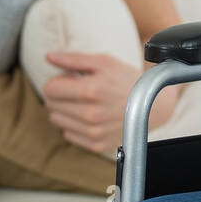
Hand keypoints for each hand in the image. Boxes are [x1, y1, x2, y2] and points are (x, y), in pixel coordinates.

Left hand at [41, 52, 177, 155]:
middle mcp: (90, 115)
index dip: (57, 81)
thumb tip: (48, 56)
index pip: (49, 89)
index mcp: (91, 90)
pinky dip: (75, 125)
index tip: (71, 79)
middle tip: (79, 90)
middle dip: (60, 95)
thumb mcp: (103, 62)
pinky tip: (91, 116)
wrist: (153, 105)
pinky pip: (69, 135)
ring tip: (85, 102)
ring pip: (57, 121)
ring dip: (66, 110)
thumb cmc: (127, 79)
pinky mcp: (97, 145)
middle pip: (51, 105)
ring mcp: (94, 132)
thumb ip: (73, 59)